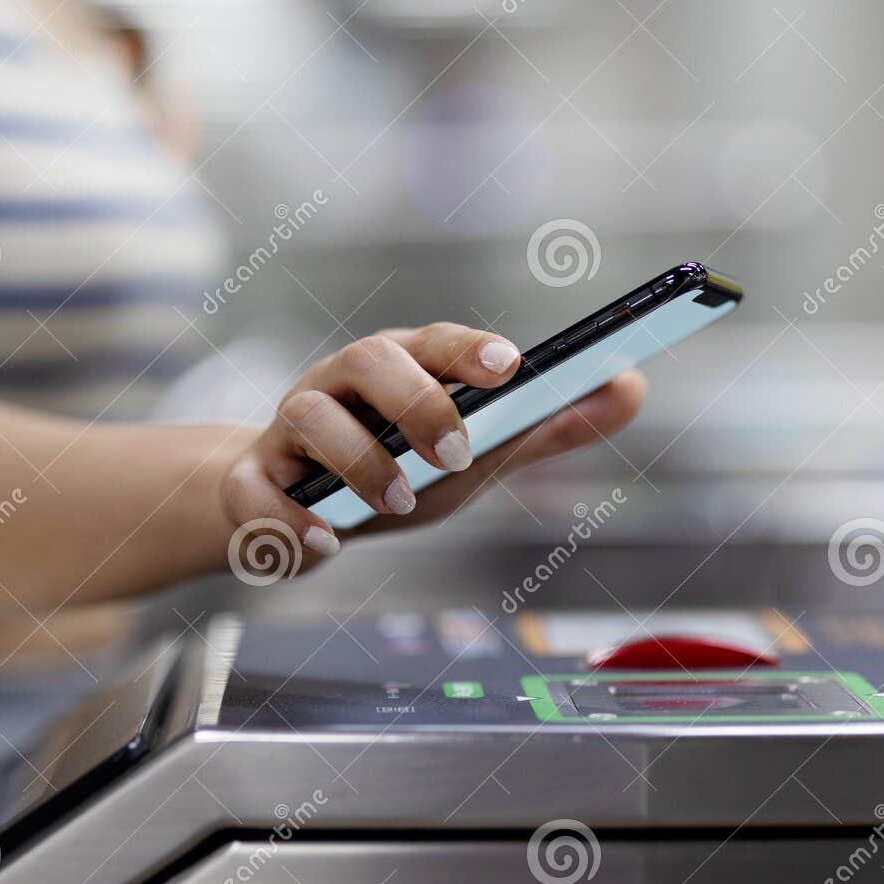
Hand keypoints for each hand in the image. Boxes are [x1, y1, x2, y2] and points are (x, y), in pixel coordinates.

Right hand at [219, 322, 646, 567]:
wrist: (285, 512)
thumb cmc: (388, 468)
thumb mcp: (471, 452)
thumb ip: (544, 424)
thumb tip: (631, 385)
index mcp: (398, 369)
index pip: (433, 341)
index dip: (470, 348)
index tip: (512, 364)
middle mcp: (339, 386)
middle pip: (369, 358)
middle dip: (417, 401)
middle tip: (456, 454)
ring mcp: (290, 430)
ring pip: (311, 416)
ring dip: (359, 460)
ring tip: (397, 502)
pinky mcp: (252, 483)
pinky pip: (258, 490)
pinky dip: (288, 518)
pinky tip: (325, 542)